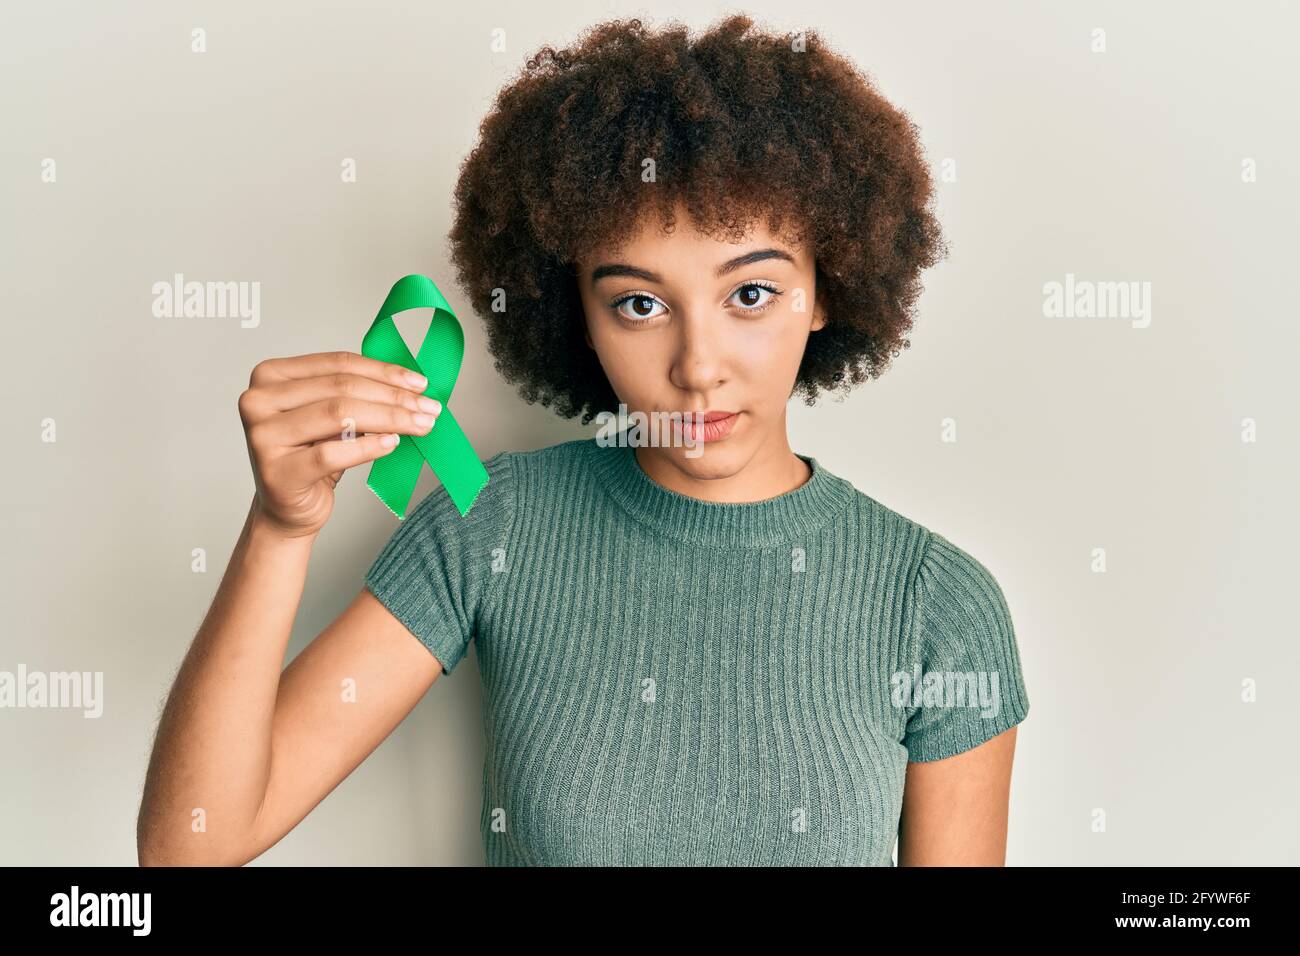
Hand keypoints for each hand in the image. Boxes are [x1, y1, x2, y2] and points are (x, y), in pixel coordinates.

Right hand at [237, 351, 439, 537]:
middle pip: (342, 388)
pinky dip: (367, 447)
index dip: (384, 371)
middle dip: (393, 397)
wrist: (287, 509)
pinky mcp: (277, 471)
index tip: (420, 384)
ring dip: (390, 419)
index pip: (338, 364)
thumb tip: (412, 385)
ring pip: (339, 415)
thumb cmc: (311, 457)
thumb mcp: (330, 417)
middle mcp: (258, 400)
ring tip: (421, 425)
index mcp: (270, 375)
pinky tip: (392, 444)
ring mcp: (263, 436)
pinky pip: (331, 453)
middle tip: (429, 408)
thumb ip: (357, 394)